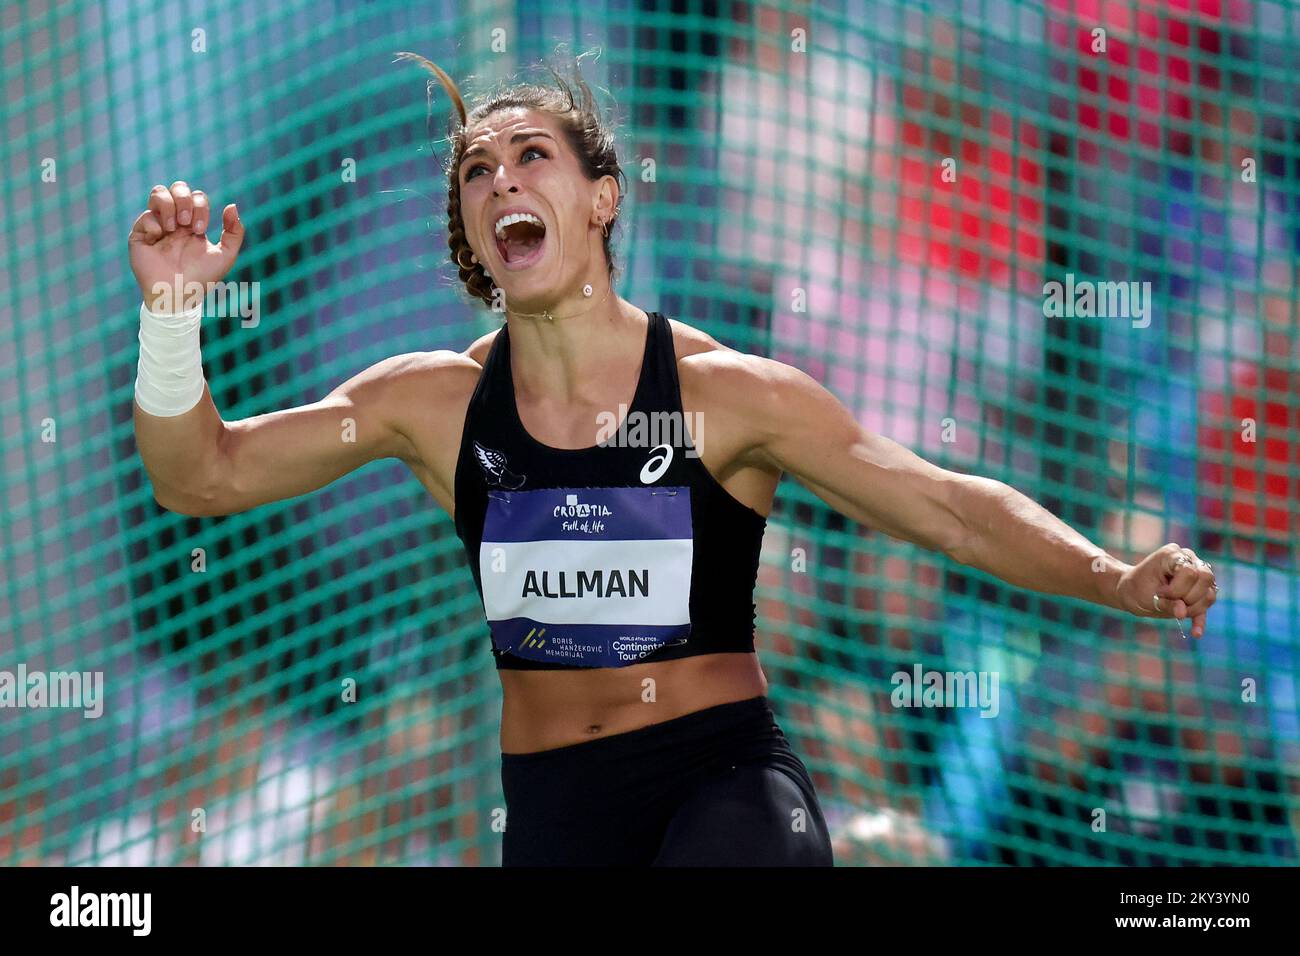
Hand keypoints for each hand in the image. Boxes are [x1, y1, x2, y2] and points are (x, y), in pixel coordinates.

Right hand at [127, 181, 243, 311]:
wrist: (180, 294)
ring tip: (173, 228)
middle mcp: (174, 221)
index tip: (200, 230)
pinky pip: (144, 216)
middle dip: (185, 200)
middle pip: (177, 187)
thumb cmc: (203, 277)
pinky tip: (158, 238)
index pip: (197, 196)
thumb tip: (232, 205)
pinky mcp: (139, 235)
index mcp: (193, 223)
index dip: (200, 206)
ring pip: (158, 192)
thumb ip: (234, 231)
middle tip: (187, 224)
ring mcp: (156, 226)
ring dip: (169, 205)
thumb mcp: (226, 255)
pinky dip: (154, 223)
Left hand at [1116, 542, 1218, 637]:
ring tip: (1173, 610)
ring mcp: (1197, 574)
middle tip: (1167, 600)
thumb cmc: (1136, 589)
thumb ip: (1166, 603)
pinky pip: (1207, 604)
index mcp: (1173, 554)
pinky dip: (1200, 619)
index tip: (1160, 593)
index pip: (1190, 572)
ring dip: (1192, 608)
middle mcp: (1189, 559)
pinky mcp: (1200, 590)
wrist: (1132, 592)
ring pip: (1210, 593)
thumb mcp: (1146, 596)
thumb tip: (1183, 612)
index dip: (1177, 589)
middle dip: (1188, 597)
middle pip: (1206, 579)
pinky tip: (1195, 633)